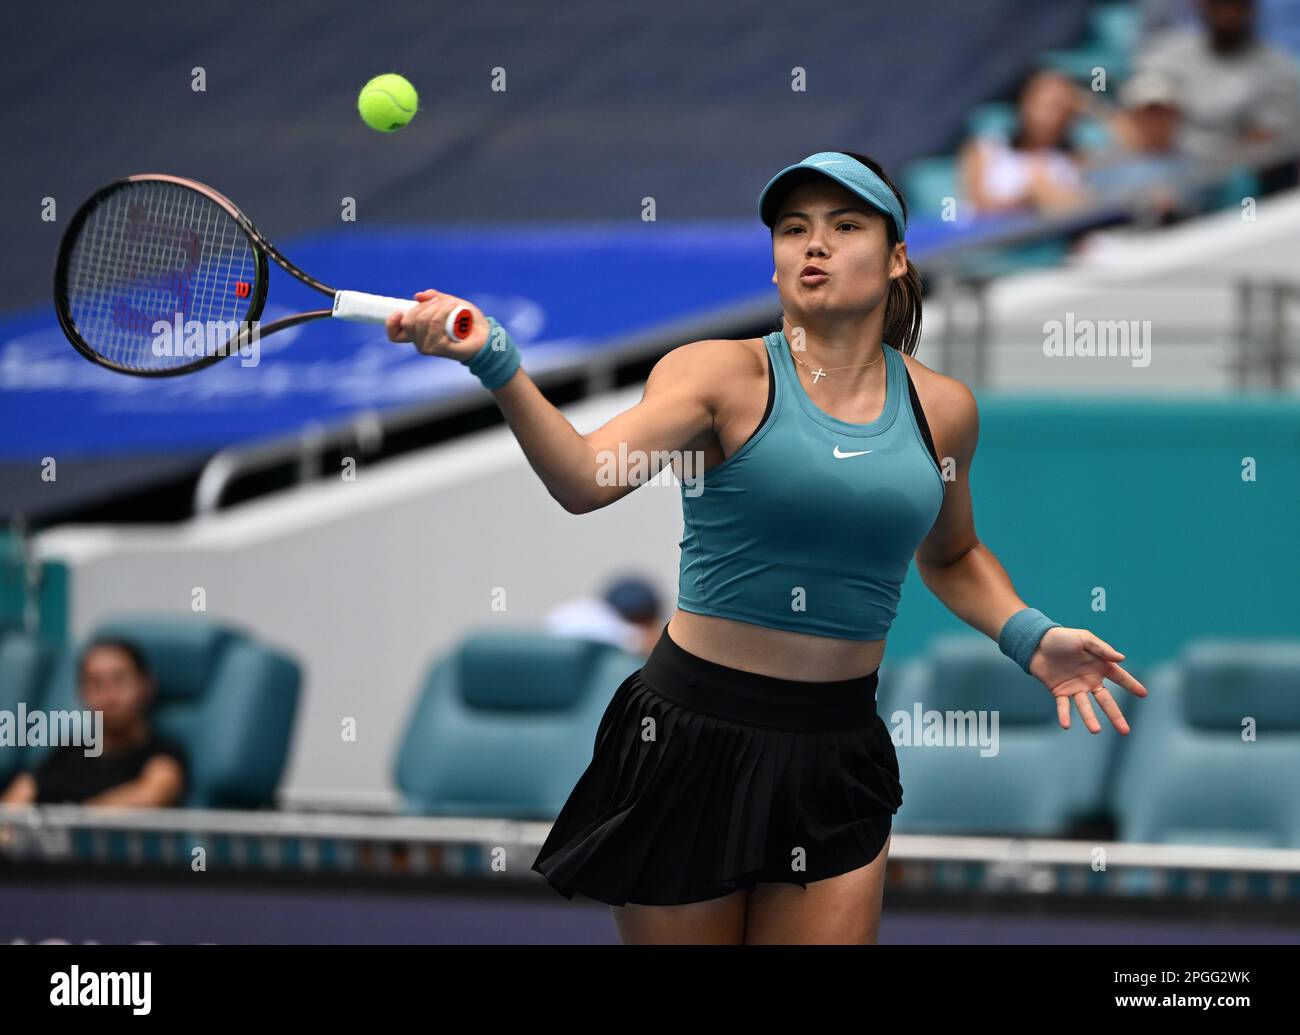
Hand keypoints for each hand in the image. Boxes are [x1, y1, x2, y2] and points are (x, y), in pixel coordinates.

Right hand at [385, 289, 488, 360]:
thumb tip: (418, 296)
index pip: (394, 334)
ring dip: (439, 307)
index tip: (399, 311)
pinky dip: (445, 313)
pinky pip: (435, 325)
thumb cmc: (467, 320)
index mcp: (418, 332)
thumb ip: (434, 298)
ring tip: (453, 307)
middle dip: (426, 306)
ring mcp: (428, 347)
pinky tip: (455, 312)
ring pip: (422, 320)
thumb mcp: (450, 303)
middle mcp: (419, 341)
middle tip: (443, 303)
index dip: (391, 323)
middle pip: (409, 321)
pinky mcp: (439, 349)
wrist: (485, 334)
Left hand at [1028, 627, 1147, 734]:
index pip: (1120, 677)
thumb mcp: (1084, 638)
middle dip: (1115, 716)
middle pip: (1106, 701)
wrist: (1036, 642)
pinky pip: (1063, 706)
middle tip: (1125, 731)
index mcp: (1099, 666)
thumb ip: (1102, 649)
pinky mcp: (1059, 692)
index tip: (1143, 694)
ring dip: (1090, 718)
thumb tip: (1121, 659)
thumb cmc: (1062, 637)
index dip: (1131, 685)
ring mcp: (1075, 688)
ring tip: (1096, 730)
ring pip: (1085, 707)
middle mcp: (1090, 680)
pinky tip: (1066, 725)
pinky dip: (1064, 715)